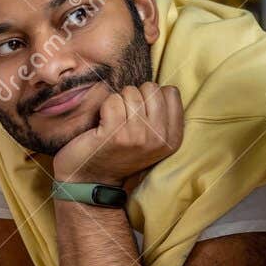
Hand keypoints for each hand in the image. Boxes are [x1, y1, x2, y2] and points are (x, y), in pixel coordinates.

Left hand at [52, 83, 183, 185]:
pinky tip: (103, 124)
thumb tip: (159, 86)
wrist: (92, 178)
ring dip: (119, 101)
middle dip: (135, 96)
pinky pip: (113, 100)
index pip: (171, 92)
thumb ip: (162, 115)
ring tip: (114, 122)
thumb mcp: (152, 138)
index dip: (152, 96)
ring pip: (131, 92)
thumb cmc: (120, 152)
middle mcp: (159, 138)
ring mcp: (138, 136)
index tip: (141, 114)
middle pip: (151, 88)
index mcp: (173, 138)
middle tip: (125, 117)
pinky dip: (105, 107)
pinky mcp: (115, 134)